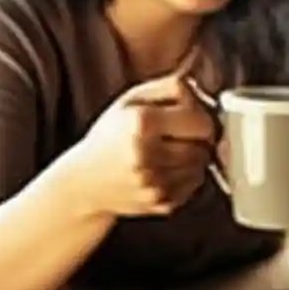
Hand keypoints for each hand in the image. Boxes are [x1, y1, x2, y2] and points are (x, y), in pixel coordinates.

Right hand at [65, 66, 216, 218]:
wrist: (84, 183)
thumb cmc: (110, 136)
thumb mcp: (131, 100)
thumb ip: (169, 87)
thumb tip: (201, 88)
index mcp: (140, 124)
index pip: (199, 121)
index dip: (201, 117)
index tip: (191, 117)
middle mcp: (146, 155)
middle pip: (204, 144)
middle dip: (200, 137)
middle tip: (184, 134)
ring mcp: (153, 183)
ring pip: (202, 164)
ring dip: (195, 156)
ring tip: (172, 151)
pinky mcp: (160, 203)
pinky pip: (195, 184)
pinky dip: (188, 175)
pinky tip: (168, 168)